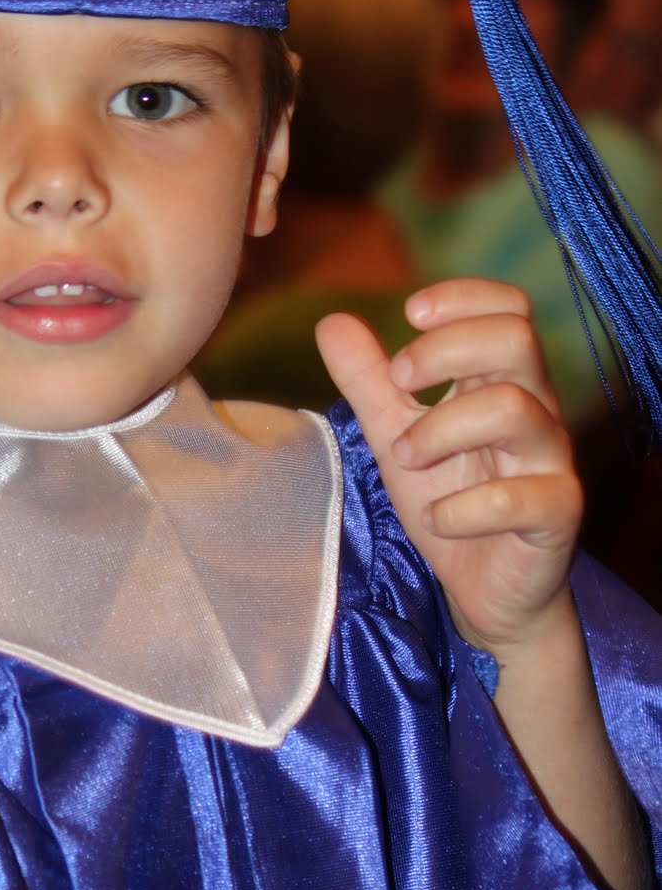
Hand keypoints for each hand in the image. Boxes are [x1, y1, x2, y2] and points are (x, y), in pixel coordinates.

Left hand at [316, 278, 582, 655]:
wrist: (484, 591)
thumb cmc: (451, 500)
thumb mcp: (395, 436)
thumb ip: (368, 381)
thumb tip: (331, 320)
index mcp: (501, 381)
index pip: (509, 308)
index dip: (462, 298)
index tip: (409, 315)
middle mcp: (535, 410)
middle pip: (516, 338)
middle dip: (444, 351)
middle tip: (399, 385)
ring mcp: (551, 461)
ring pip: (516, 409)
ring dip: (442, 428)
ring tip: (404, 459)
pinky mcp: (557, 515)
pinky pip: (520, 497)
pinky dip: (463, 508)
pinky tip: (437, 518)